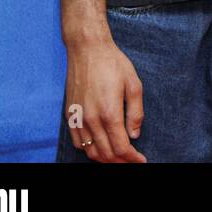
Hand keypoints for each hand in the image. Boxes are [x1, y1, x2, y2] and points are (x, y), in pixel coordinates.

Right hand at [64, 37, 147, 162]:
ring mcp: (78, 119)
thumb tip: (135, 135)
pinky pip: (78, 143)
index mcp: (109, 113)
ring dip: (105, 159)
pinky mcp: (70, 115)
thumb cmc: (112, 64)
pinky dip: (89, 151)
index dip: (132, 158)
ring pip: (90, 152)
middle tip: (132, 161)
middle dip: (121, 162)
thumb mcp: (133, 84)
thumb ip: (135, 113)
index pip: (121, 147)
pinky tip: (100, 148)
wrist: (87, 50)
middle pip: (106, 154)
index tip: (141, 161)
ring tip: (118, 158)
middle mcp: (91, 120)